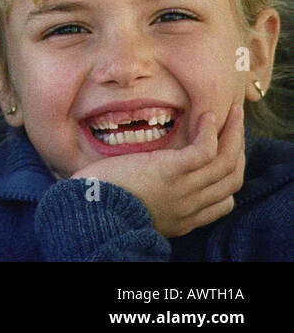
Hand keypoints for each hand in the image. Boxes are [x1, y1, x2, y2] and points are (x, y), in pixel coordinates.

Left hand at [72, 104, 245, 237]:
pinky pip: (205, 150)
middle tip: (238, 127)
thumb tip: (150, 184)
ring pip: (225, 162)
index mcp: (183, 219)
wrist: (92, 212)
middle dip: (239, 151)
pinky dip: (211, 131)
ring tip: (234, 113)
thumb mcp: (139, 211)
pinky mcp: (171, 170)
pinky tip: (208, 115)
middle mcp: (190, 206)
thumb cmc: (102, 204)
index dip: (230, 179)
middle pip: (231, 179)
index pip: (223, 202)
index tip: (226, 157)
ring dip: (234, 134)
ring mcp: (184, 189)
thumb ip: (154, 201)